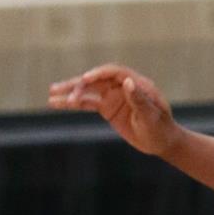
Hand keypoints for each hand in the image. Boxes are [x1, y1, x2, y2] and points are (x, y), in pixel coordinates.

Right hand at [48, 64, 177, 158]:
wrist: (162, 141)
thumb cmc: (161, 128)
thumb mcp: (151, 115)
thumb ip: (139, 99)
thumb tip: (127, 82)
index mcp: (136, 83)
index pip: (113, 72)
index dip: (98, 73)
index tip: (84, 80)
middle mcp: (122, 86)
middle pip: (96, 80)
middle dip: (78, 85)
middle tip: (60, 90)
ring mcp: (113, 96)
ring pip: (88, 91)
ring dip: (70, 92)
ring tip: (51, 94)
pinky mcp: (107, 108)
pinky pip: (87, 104)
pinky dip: (72, 104)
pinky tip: (56, 104)